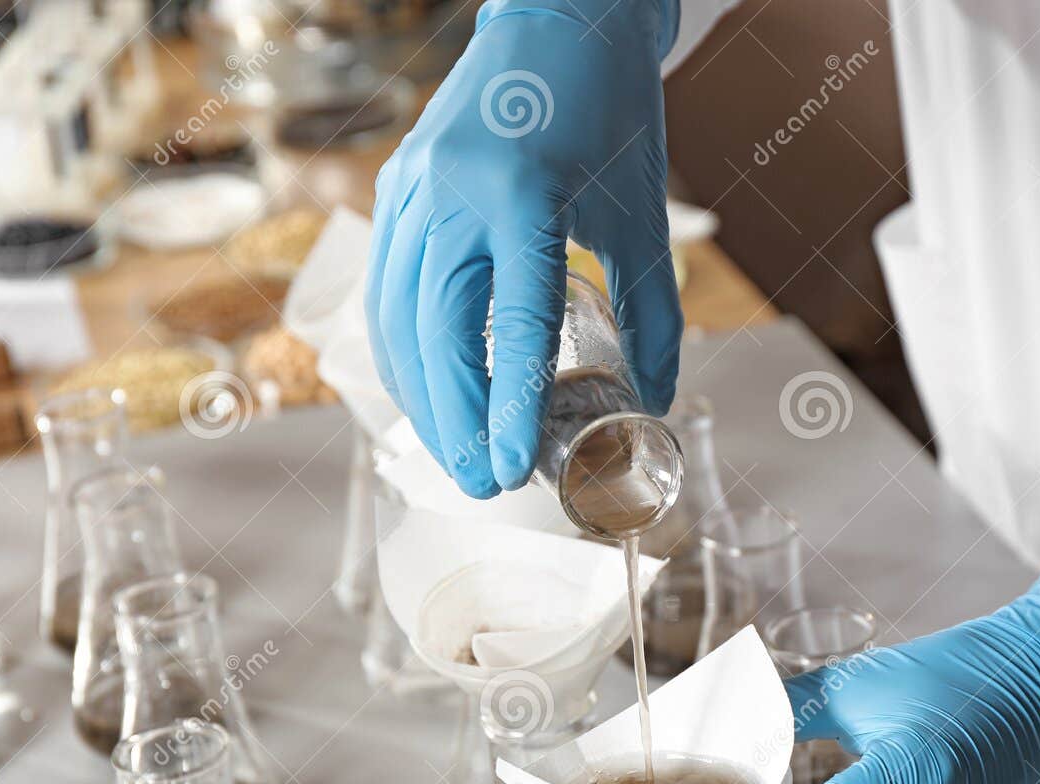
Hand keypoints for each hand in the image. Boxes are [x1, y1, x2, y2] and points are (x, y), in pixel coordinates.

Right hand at [365, 0, 682, 497]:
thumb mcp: (643, 216)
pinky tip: (425, 392)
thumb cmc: (611, 113)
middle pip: (435, 332)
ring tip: (452, 453)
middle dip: (453, 420)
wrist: (561, 20)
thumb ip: (652, 314)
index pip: (512, 324)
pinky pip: (385, 286)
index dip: (506, 407)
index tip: (509, 470)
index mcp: (524, 193)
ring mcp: (413, 187)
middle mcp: (453, 191)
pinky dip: (401, 349)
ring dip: (421, 396)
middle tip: (480, 481)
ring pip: (396, 316)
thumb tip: (654, 400)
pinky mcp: (396, 187)